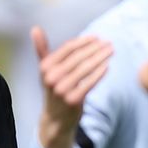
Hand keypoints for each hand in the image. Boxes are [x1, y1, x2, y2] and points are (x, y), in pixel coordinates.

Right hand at [33, 28, 111, 147]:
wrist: (55, 119)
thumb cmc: (53, 89)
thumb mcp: (45, 70)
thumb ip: (42, 49)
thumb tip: (35, 28)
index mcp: (45, 67)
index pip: (68, 48)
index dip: (84, 42)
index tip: (97, 37)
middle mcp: (51, 77)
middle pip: (78, 57)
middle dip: (96, 48)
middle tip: (109, 43)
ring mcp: (62, 89)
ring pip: (85, 68)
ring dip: (101, 58)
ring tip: (111, 51)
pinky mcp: (73, 100)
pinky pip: (89, 83)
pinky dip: (99, 74)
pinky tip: (107, 66)